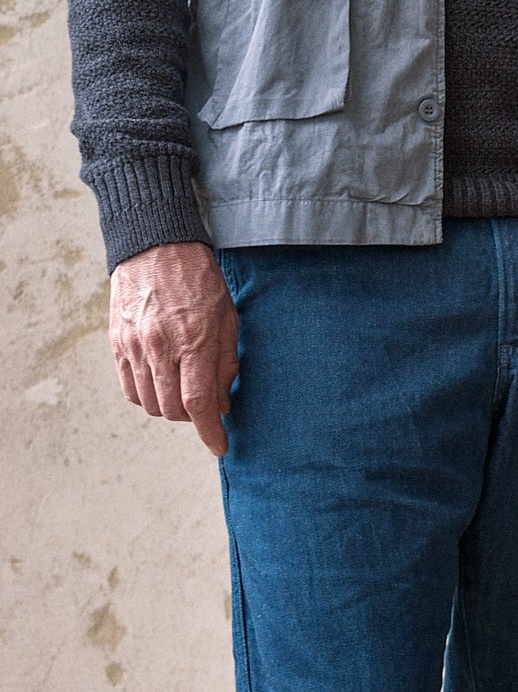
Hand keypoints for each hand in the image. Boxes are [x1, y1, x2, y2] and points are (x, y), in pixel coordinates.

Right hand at [109, 241, 238, 458]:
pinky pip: (129, 387)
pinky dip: (146, 396)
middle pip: (172, 408)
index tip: (219, 446)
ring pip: (149, 402)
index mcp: (193, 340)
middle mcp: (159, 346)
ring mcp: (134, 344)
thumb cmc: (199, 280)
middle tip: (203, 406)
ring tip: (182, 390)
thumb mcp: (227, 318)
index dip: (209, 431)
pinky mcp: (117, 341)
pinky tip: (160, 384)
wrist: (156, 245)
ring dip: (169, 408)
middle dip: (192, 417)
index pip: (198, 402)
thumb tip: (221, 405)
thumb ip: (225, 364)